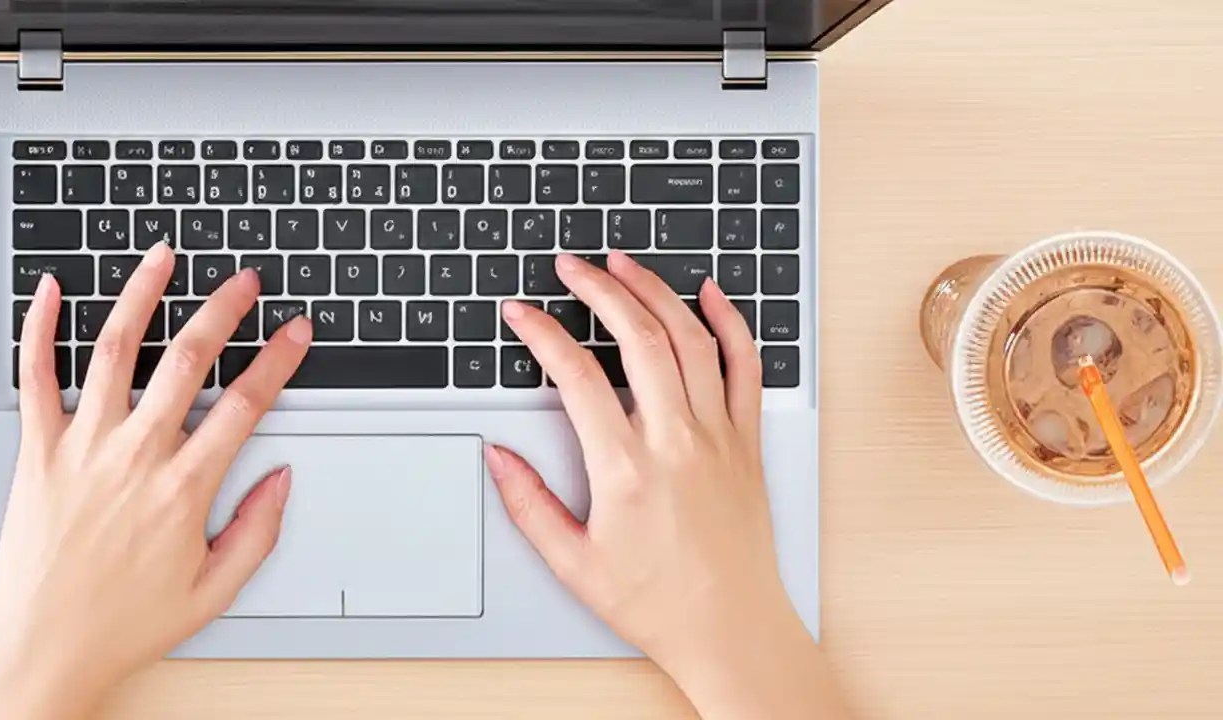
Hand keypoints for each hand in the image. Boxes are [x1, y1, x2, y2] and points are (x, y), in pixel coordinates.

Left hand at [0, 243, 311, 719]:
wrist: (41, 645)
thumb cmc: (124, 622)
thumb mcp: (214, 589)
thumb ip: (258, 530)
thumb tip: (282, 478)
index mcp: (183, 488)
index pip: (245, 404)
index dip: (278, 359)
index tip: (295, 331)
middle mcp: (134, 456)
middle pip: (187, 361)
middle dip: (223, 311)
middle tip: (244, 281)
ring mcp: (81, 446)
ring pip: (114, 350)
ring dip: (142, 296)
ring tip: (164, 258)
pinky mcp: (38, 450)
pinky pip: (35, 376)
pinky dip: (40, 328)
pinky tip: (52, 291)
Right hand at [488, 252, 847, 719]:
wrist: (731, 627)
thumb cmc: (657, 602)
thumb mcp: (574, 562)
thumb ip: (529, 503)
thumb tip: (497, 455)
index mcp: (626, 468)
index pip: (575, 376)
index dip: (541, 333)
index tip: (520, 313)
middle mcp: (677, 440)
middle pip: (638, 337)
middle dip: (598, 288)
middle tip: (570, 265)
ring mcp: (718, 435)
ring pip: (691, 339)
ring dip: (655, 291)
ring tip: (624, 264)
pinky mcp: (747, 440)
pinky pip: (745, 366)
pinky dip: (730, 322)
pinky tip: (710, 294)